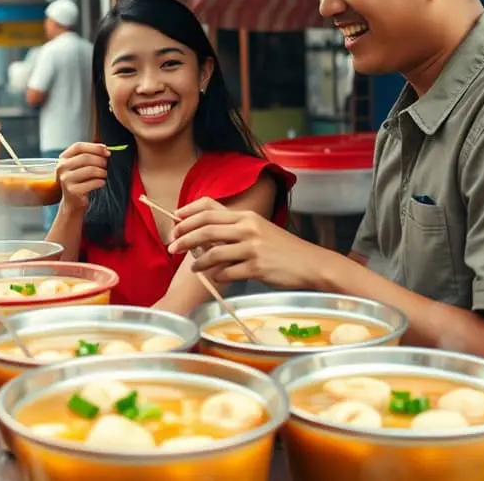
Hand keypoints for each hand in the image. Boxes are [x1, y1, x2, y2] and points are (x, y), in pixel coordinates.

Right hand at [56, 142, 109, 210]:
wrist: (73, 203)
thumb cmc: (80, 182)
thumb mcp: (80, 167)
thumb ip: (89, 156)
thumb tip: (105, 149)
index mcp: (63, 159)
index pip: (78, 147)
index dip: (94, 147)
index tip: (107, 151)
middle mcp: (62, 168)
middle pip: (85, 157)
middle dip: (100, 160)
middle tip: (108, 165)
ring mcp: (65, 179)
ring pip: (90, 170)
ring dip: (102, 172)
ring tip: (105, 175)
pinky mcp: (72, 191)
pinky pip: (92, 183)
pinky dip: (100, 182)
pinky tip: (102, 183)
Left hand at [168, 197, 328, 289]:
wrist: (310, 264)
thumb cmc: (282, 249)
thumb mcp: (260, 230)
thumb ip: (234, 229)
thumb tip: (202, 237)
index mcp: (246, 216)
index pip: (209, 207)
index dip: (188, 213)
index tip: (174, 221)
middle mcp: (248, 228)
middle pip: (204, 228)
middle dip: (183, 237)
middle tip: (172, 247)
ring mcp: (252, 248)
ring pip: (212, 252)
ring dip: (197, 261)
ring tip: (193, 267)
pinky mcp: (256, 267)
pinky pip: (226, 272)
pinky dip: (216, 275)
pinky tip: (214, 276)